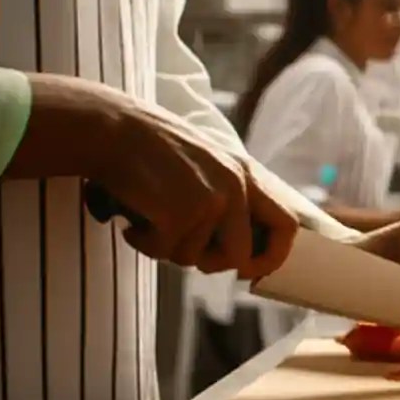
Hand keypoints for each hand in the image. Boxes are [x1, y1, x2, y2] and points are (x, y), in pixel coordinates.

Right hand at [71, 83, 296, 279]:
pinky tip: (132, 222)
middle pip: (240, 256)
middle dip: (210, 264)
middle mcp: (236, 187)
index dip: (272, 256)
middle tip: (182, 249)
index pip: (286, 225)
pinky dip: (143, 244)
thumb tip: (238, 254)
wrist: (113, 128)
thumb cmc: (152, 151)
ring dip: (167, 249)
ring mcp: (212, 201)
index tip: (249, 272)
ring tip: (150, 220)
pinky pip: (165, 252)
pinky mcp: (182, 213)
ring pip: (195, 259)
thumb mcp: (208, 165)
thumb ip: (229, 198)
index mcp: (246, 175)